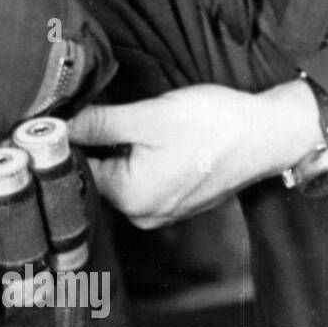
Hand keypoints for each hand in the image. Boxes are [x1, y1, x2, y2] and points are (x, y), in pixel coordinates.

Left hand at [68, 79, 323, 228]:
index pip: (80, 169)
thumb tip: (57, 126)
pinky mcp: (178, 202)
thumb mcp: (149, 117)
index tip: (73, 113)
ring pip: (124, 175)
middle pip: (100, 175)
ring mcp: (162, 212)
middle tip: (111, 111)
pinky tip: (159, 138)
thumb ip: (100, 123)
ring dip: (123, 150)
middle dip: (100, 144)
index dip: (74, 138)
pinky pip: (147, 180)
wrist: (269, 135)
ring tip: (139, 123)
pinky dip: (145, 159)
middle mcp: (142, 215)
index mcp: (130, 199)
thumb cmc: (214, 125)